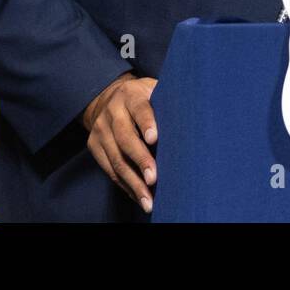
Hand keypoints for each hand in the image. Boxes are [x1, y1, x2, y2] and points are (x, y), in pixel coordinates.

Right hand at [81, 72, 158, 212]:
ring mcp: (101, 130)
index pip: (140, 109)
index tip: (155, 139)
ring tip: (147, 198)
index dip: (147, 123)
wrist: (108, 98)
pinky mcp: (94, 146)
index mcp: (130, 95)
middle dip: (140, 159)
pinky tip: (138, 195)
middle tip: (153, 178)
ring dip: (133, 181)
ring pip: (116, 159)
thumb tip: (196, 114)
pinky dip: (125, 184)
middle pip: (125, 138)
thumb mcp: (153, 90)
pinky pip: (109, 169)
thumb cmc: (142, 97)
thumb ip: (168, 99)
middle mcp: (112, 112)